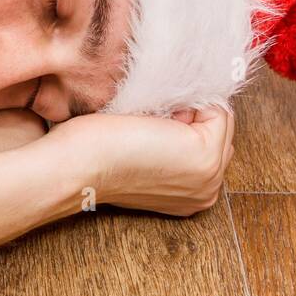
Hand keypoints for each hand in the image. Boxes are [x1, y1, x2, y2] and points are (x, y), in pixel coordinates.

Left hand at [47, 107, 234, 216]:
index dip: (183, 118)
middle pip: (219, 130)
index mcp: (192, 194)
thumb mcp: (144, 147)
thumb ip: (171, 138)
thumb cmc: (95, 152)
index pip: (209, 140)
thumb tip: (186, 102)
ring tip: (151, 123)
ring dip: (189, 107)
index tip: (150, 122)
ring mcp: (210, 178)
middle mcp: (207, 192)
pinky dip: (189, 101)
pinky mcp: (207, 157)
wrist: (77, 166)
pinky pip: (218, 109)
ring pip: (219, 117)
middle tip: (149, 122)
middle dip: (191, 113)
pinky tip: (155, 120)